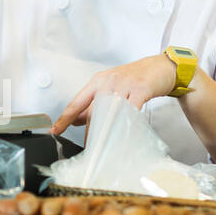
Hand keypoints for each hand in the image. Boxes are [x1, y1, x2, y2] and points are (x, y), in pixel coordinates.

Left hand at [51, 54, 179, 133]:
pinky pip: (130, 111)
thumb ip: (93, 102)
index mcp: (97, 81)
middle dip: (88, 132)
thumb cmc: (134, 78)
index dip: (65, 117)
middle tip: (87, 147)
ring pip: (109, 112)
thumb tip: (76, 119)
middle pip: (92, 111)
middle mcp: (108, 82)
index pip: (77, 102)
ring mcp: (124, 85)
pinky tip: (123, 134)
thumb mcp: (110, 87)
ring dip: (105, 131)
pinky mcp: (140, 89)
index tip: (56, 130)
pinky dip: (125, 124)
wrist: (160, 67)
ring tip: (102, 145)